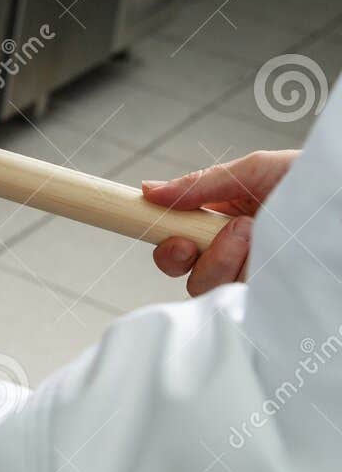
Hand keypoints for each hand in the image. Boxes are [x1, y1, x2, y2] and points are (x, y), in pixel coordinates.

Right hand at [140, 150, 297, 295]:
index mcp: (229, 218)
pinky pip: (230, 301)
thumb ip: (202, 184)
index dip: (161, 231)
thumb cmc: (321, 183)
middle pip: (180, 265)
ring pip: (202, 285)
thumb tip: (150, 191)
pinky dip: (235, 278)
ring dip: (218, 258)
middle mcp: (236, 251)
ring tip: (250, 234)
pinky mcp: (266, 298)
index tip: (149, 218)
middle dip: (179, 251)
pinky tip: (260, 261)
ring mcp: (252, 277)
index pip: (178, 233)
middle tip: (194, 239)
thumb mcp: (257, 170)